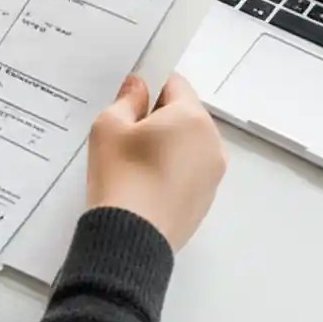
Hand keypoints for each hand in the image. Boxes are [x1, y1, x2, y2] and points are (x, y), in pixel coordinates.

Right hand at [86, 73, 225, 250]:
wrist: (131, 238)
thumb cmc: (120, 175)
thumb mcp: (109, 126)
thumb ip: (127, 99)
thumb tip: (139, 88)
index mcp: (192, 118)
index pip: (175, 83)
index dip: (150, 84)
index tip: (129, 100)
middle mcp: (212, 142)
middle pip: (185, 114)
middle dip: (159, 116)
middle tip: (126, 133)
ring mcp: (213, 174)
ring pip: (188, 144)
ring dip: (167, 145)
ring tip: (134, 163)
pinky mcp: (206, 200)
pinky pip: (189, 171)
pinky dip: (171, 171)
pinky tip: (145, 185)